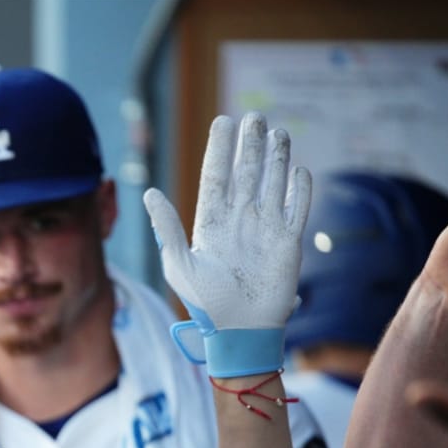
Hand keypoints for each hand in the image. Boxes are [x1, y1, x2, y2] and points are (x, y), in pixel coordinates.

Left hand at [144, 112, 311, 375]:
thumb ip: (166, 228)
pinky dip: (299, 189)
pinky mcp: (288, 242)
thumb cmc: (205, 303)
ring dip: (275, 158)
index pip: (216, 176)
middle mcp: (239, 220)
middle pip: (246, 173)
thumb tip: (148, 192)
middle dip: (250, 145)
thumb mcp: (179, 265)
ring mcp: (265, 228)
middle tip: (254, 116)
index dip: (220, 149)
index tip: (223, 121)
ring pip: (272, 183)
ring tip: (276, 131)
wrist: (240, 330)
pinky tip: (299, 169)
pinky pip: (297, 208)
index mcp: (211, 222)